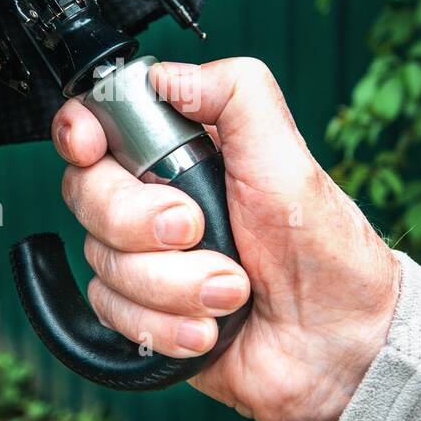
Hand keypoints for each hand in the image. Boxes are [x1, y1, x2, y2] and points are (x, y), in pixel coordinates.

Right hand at [51, 57, 399, 420]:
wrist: (339, 347)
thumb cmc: (326, 253)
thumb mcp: (288, 157)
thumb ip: (235, 96)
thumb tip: (164, 73)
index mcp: (183, 151)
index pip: (99, 123)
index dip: (81, 131)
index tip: (91, 147)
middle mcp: (155, 201)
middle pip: (88, 193)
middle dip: (141, 221)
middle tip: (198, 229)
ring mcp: (147, 260)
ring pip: (100, 259)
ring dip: (172, 284)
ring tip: (232, 291)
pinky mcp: (144, 313)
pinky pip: (110, 312)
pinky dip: (164, 325)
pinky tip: (209, 327)